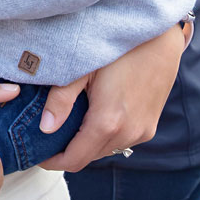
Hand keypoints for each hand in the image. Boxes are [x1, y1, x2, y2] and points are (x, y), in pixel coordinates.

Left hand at [37, 23, 184, 172]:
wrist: (161, 38)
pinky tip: (94, 115)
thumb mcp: (83, 68)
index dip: (52, 162)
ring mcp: (142, 131)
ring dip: (86, 144)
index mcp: (108, 122)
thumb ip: (61, 99)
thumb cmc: (120, 47)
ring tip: (69, 124)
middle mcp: (128, 133)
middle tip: (48, 135)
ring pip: (105, 150)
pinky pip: (121, 141)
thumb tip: (45, 127)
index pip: (74, 160)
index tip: (38, 153)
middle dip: (66, 152)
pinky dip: (104, 137)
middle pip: (88, 158)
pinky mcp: (150, 126)